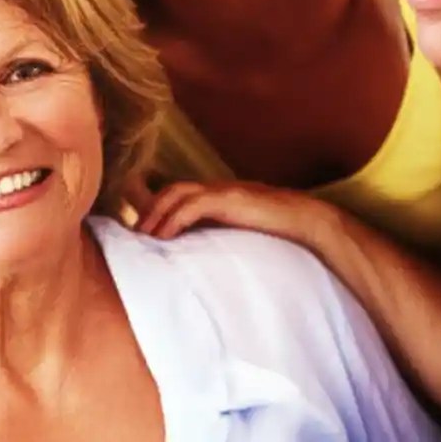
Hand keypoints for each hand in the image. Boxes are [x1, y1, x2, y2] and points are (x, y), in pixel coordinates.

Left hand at [135, 181, 333, 245]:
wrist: (305, 220)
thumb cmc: (275, 230)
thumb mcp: (238, 230)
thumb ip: (218, 233)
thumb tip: (195, 253)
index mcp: (218, 195)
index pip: (177, 193)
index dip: (156, 207)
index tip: (142, 231)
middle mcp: (216, 188)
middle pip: (171, 190)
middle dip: (148, 210)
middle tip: (135, 235)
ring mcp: (222, 190)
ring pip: (176, 193)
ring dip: (156, 214)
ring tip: (144, 237)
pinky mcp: (229, 199)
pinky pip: (192, 206)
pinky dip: (173, 220)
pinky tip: (164, 238)